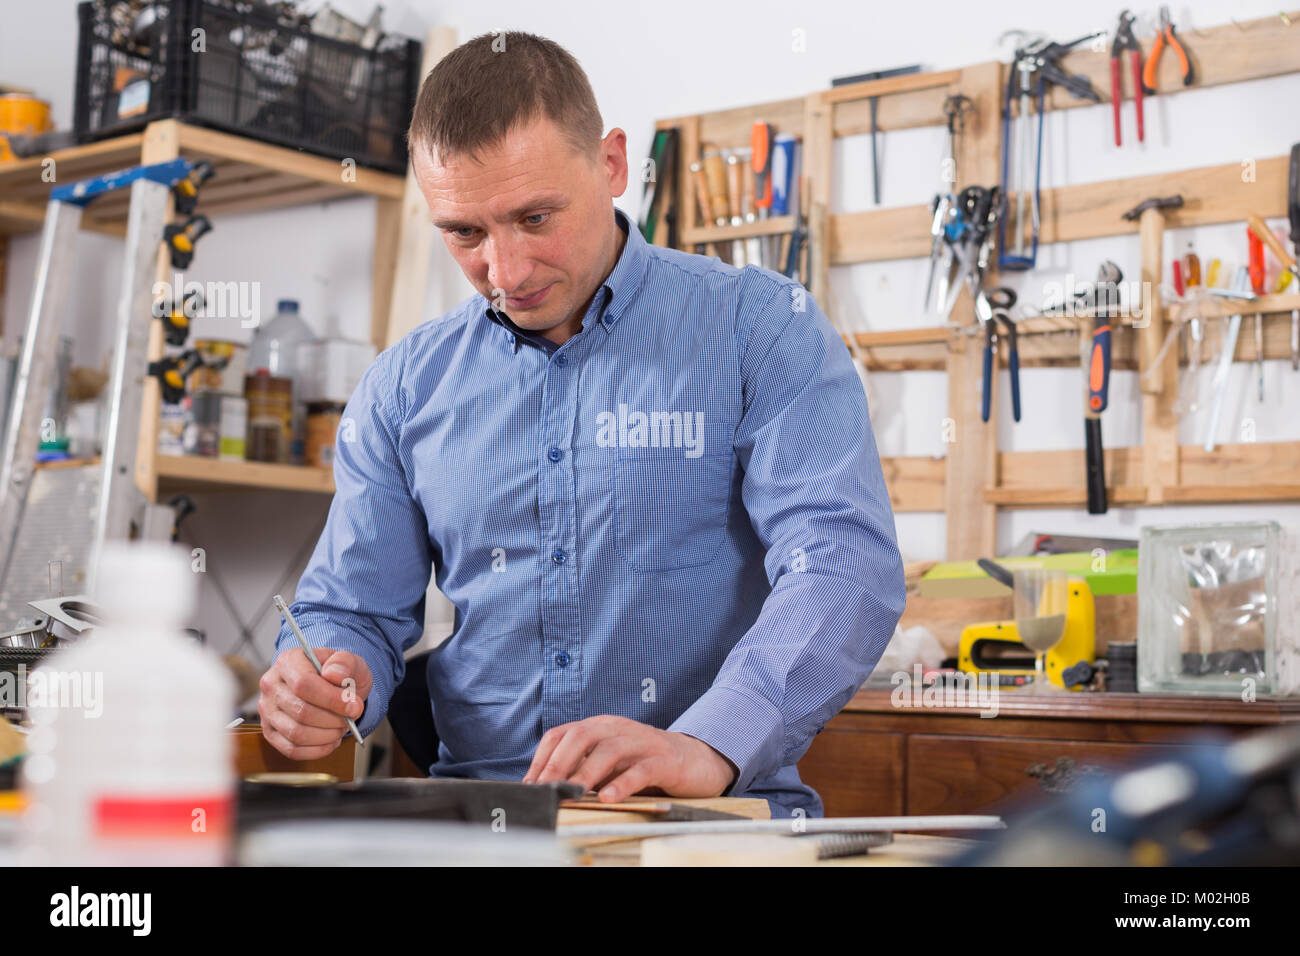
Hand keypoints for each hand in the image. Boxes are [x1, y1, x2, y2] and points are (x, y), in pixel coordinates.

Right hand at [258, 648, 371, 759]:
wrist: (329, 685)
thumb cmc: (338, 674)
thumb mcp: (349, 661)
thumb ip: (345, 663)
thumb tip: (335, 674)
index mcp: (288, 662)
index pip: (303, 684)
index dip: (331, 699)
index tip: (354, 706)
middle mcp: (271, 685)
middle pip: (301, 711)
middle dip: (333, 719)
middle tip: (351, 718)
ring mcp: (267, 711)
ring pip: (296, 733)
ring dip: (327, 735)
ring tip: (342, 727)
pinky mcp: (270, 732)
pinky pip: (292, 750)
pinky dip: (317, 749)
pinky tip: (332, 740)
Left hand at [522, 715, 736, 801]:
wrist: (697, 759)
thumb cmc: (646, 762)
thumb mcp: (610, 760)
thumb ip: (583, 767)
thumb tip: (546, 786)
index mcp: (601, 727)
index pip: (562, 734)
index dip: (543, 758)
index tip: (530, 784)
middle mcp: (619, 729)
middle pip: (581, 736)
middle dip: (559, 763)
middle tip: (547, 788)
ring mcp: (643, 743)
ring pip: (609, 751)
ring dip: (586, 773)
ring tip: (573, 793)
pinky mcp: (664, 760)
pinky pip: (641, 770)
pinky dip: (622, 783)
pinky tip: (609, 797)